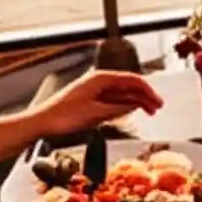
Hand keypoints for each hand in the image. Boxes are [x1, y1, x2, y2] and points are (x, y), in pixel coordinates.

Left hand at [28, 70, 163, 136]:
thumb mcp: (94, 113)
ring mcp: (96, 90)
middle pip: (129, 85)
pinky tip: (133, 111)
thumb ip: (117, 108)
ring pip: (123, 93)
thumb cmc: (63, 116)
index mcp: (100, 79)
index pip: (131, 79)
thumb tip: (135, 104)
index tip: (158, 101)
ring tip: (150, 111)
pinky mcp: (92, 99)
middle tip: (158, 107)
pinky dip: (125, 105)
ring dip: (137, 101)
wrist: (42, 122)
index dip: (148, 90)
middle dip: (145, 96)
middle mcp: (99, 81)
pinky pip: (114, 100)